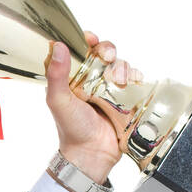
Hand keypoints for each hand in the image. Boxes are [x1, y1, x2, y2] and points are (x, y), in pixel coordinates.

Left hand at [44, 31, 141, 184]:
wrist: (93, 153)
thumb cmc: (71, 128)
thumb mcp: (58, 100)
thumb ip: (56, 74)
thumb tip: (57, 46)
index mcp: (72, 78)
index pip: (80, 50)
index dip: (86, 41)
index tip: (90, 38)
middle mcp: (91, 80)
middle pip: (104, 53)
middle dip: (108, 50)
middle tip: (107, 57)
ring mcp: (110, 88)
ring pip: (120, 64)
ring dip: (122, 67)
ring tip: (118, 81)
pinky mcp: (126, 97)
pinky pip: (135, 79)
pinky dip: (136, 77)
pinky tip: (131, 84)